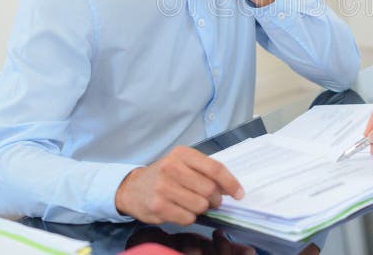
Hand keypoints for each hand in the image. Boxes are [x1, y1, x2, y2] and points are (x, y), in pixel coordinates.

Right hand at [115, 145, 243, 224]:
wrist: (133, 188)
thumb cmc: (164, 175)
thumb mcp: (183, 164)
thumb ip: (206, 172)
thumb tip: (230, 189)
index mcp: (182, 154)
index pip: (215, 168)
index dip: (231, 183)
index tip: (239, 194)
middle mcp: (171, 167)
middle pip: (209, 189)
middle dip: (215, 200)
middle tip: (212, 201)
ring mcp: (163, 187)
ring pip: (200, 205)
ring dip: (201, 209)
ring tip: (191, 204)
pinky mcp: (158, 206)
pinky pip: (188, 218)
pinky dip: (189, 217)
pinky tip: (180, 210)